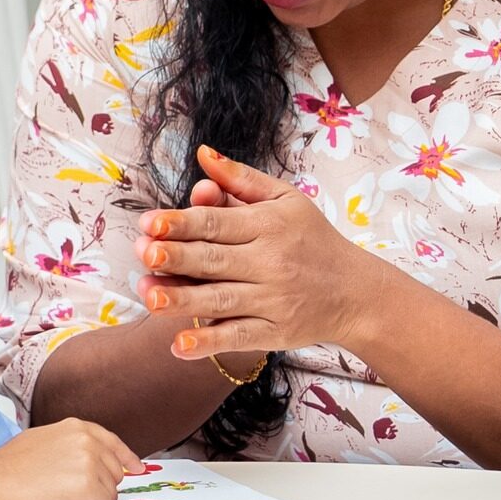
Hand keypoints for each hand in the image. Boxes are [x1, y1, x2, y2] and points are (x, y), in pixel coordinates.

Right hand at [0, 419, 143, 499]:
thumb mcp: (46, 440)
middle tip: (68, 490)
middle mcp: (87, 441)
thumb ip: (72, 445)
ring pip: (109, 494)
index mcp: (77, 427)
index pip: (114, 442)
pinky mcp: (86, 486)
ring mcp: (88, 462)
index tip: (137, 467)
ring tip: (60, 496)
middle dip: (98, 486)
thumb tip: (88, 458)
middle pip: (115, 473)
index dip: (126, 458)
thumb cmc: (10, 466)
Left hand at [134, 145, 388, 361]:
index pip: (217, 223)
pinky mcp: (275, 334)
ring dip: (183, 299)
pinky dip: (209, 342)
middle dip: (177, 257)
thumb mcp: (285, 199)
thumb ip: (240, 178)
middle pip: (215, 259)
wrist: (356, 294)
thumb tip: (202, 154)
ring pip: (221, 299)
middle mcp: (270, 263)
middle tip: (143, 253)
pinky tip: (179, 345)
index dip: (182, 223)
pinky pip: (238, 337)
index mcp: (269, 225)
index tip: (149, 223)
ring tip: (149, 296)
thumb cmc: (313, 239)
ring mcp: (272, 301)